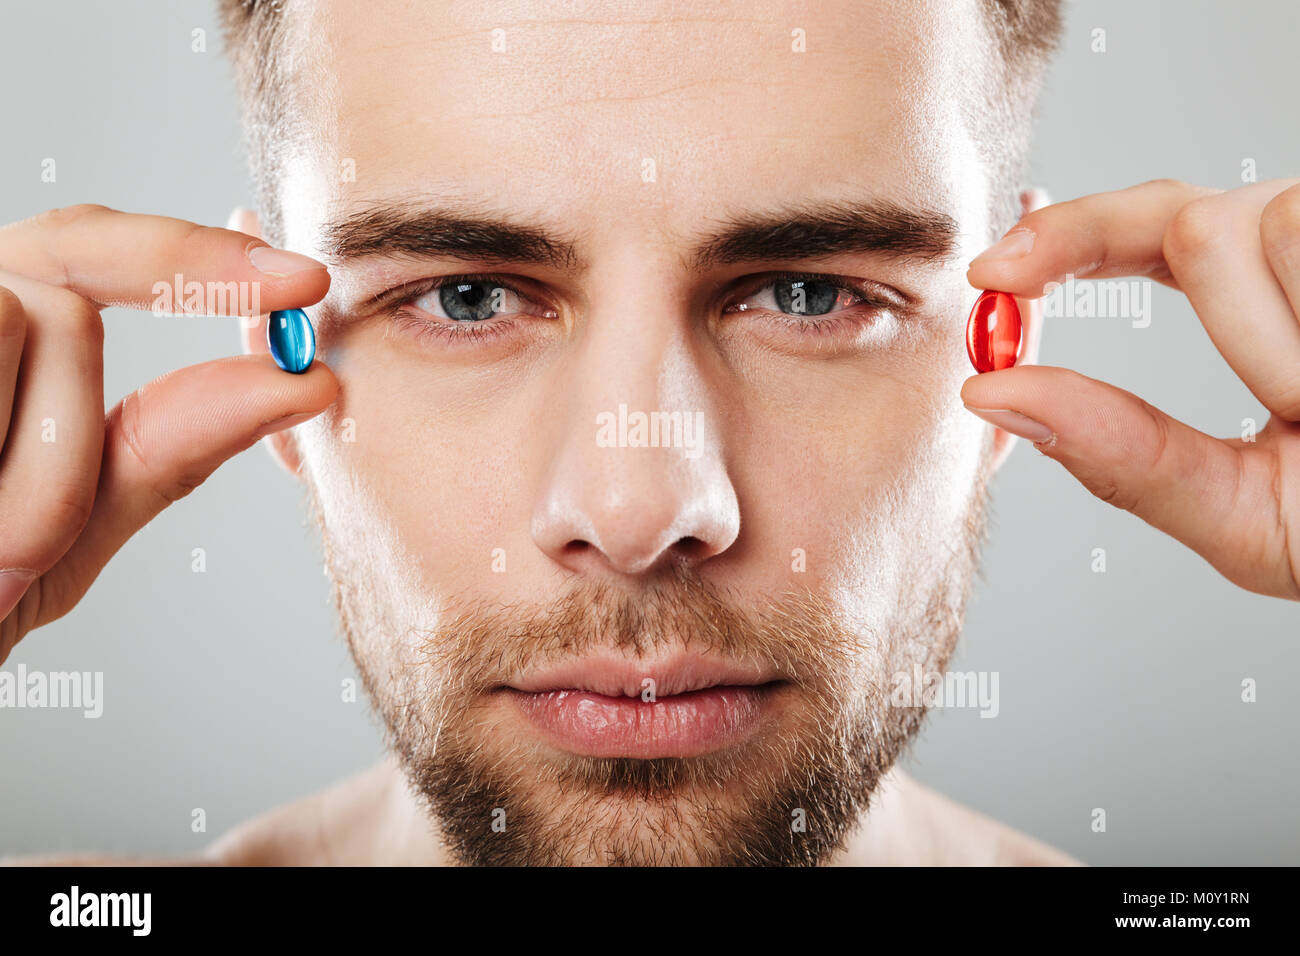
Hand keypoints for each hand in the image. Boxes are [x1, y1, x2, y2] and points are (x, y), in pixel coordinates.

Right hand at [0, 204, 337, 662]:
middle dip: (67, 445)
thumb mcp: (64, 525)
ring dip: (25, 487)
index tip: (305, 283)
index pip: (91, 245)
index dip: (196, 258)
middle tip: (11, 556)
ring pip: (21, 334)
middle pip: (56, 307)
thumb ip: (168, 444)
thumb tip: (305, 382)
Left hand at [964, 178, 1299, 601]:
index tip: (990, 272)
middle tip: (1238, 385)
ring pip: (1247, 230)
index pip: (1145, 234)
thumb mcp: (1246, 513)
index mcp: (1259, 304)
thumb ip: (1123, 455)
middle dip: (1200, 314)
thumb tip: (993, 394)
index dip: (1062, 238)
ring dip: (1277, 353)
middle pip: (1185, 215)